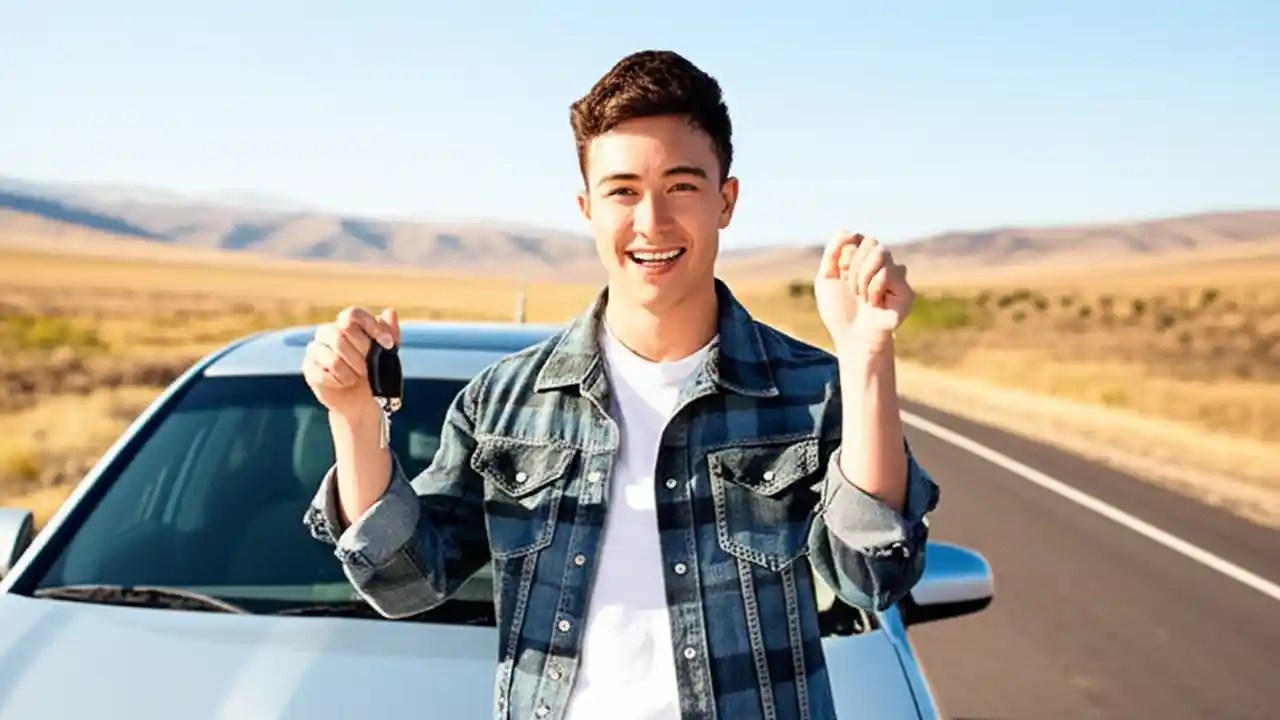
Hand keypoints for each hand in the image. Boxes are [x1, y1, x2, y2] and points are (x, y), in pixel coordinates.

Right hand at [303, 306, 399, 420]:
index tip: (388, 344)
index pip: (353, 314)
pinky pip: (323, 373)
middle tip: (370, 367)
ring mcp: (316, 350)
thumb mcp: (388, 354)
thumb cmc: (375, 374)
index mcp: (347, 324)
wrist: (362, 401)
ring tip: (358, 377)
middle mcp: (328, 333)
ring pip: (333, 355)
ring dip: (351, 370)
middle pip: (340, 332)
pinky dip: (339, 381)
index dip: (371, 326)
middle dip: (362, 352)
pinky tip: (345, 383)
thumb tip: (390, 312)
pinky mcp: (309, 369)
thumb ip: (389, 333)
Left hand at [814, 232, 914, 352]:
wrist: (851, 336)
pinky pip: (889, 272)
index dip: (847, 253)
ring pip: (881, 252)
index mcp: (862, 259)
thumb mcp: (825, 278)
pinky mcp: (906, 290)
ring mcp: (895, 276)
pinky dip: (875, 288)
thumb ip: (833, 251)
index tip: (841, 270)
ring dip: (863, 278)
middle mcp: (881, 265)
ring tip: (863, 297)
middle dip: (854, 266)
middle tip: (853, 289)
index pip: (858, 237)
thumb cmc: (838, 311)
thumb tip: (851, 231)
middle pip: (871, 241)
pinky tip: (876, 304)